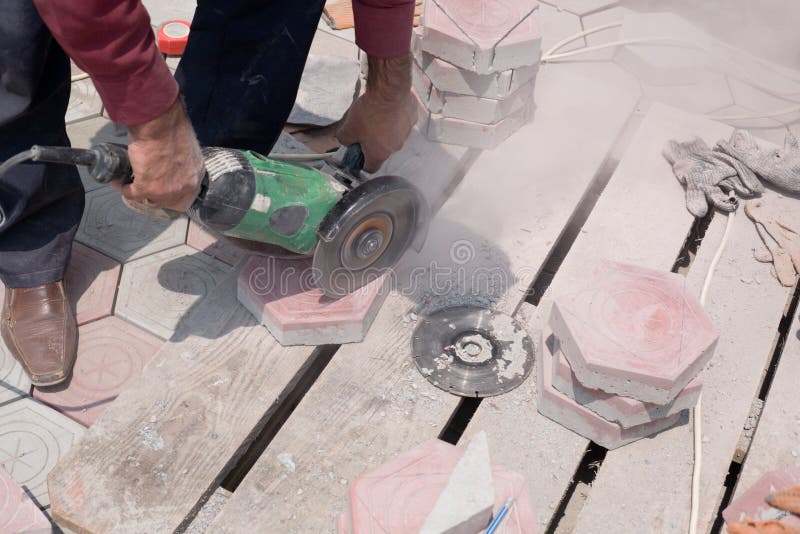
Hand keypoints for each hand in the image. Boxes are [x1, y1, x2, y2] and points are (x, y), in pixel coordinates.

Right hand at [114, 97, 203, 211]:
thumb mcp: (186, 146)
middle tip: (144, 187)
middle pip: (169, 203)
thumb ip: (182, 159)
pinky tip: (117, 182)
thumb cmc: (172, 126)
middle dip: (155, 197)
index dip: (173, 196)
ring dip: (139, 193)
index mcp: (196, 175)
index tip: (163, 189)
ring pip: (150, 200)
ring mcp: (167, 190)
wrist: (161, 122)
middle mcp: (185, 186)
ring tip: (129, 184)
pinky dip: (122, 188)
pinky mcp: (148, 187)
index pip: (187, 196)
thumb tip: (169, 159)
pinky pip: (132, 193)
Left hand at [337, 53, 416, 172]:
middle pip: (383, 150)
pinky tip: (389, 107)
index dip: (363, 163)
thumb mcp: (349, 127)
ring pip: (394, 135)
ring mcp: (406, 133)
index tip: (358, 154)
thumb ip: (344, 139)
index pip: (371, 168)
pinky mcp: (412, 118)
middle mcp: (395, 147)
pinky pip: (403, 121)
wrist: (389, 91)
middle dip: (374, 142)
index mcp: (379, 153)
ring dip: (386, 129)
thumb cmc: (369, 112)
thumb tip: (344, 140)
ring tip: (377, 114)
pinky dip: (396, 117)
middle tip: (365, 129)